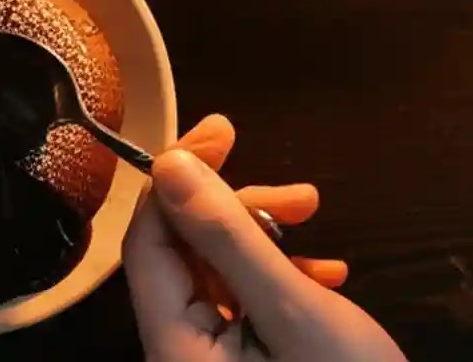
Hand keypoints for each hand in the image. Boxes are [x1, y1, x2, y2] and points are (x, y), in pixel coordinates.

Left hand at [123, 115, 405, 360]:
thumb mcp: (293, 309)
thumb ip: (229, 236)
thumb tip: (174, 163)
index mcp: (173, 344)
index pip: (147, 242)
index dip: (177, 180)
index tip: (225, 133)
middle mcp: (180, 352)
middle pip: (183, 253)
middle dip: (236, 209)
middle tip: (300, 194)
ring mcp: (213, 361)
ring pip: (217, 273)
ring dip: (264, 238)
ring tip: (317, 223)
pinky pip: (244, 303)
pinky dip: (281, 276)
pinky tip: (325, 273)